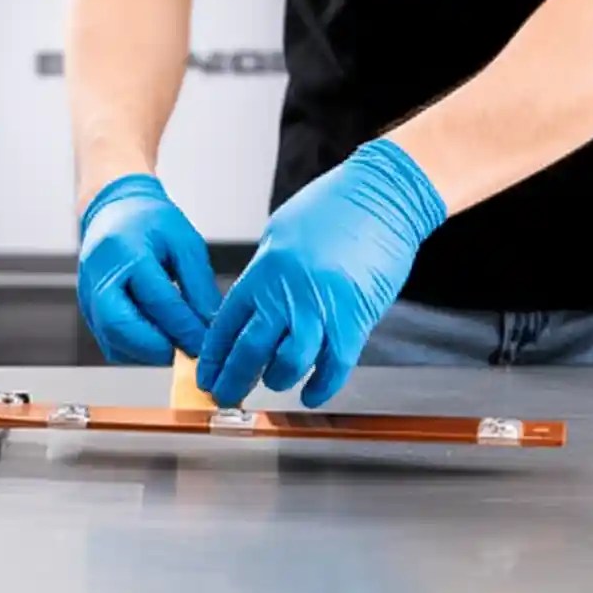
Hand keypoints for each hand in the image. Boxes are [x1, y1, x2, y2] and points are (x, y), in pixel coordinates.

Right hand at [78, 174, 222, 363]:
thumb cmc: (149, 221)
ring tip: (175, 344)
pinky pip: (110, 344)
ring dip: (148, 353)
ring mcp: (87, 297)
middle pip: (120, 327)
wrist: (114, 212)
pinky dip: (136, 351)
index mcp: (125, 252)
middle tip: (186, 352)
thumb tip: (209, 328)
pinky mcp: (88, 312)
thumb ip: (199, 286)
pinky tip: (157, 339)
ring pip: (113, 342)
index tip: (206, 344)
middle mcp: (98, 276)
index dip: (185, 328)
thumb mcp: (184, 243)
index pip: (157, 301)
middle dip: (157, 348)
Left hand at [197, 139, 446, 406]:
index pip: (226, 326)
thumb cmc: (332, 207)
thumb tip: (251, 304)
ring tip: (273, 382)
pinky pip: (335, 365)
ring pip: (290, 364)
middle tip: (227, 396)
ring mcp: (322, 309)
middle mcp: (287, 294)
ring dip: (277, 380)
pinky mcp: (356, 319)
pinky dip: (322, 386)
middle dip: (234, 380)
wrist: (384, 195)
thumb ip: (263, 273)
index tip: (207, 375)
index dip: (214, 357)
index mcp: (262, 273)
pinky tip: (311, 394)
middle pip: (250, 352)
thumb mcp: (279, 234)